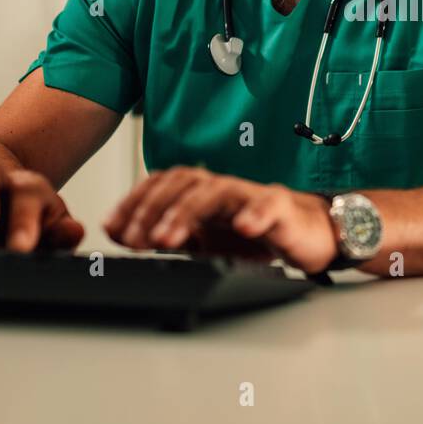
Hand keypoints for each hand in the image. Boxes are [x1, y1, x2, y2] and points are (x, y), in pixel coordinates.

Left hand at [103, 168, 335, 272]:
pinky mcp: (282, 207)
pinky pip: (268, 204)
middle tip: (136, 239)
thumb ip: (168, 235)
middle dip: (154, 209)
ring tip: (168, 239)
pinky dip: (254, 214)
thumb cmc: (257, 235)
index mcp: (202, 194)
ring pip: (218, 190)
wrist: (308, 235)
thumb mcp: (205, 241)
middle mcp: (223, 189)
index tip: (114, 228)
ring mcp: (251, 196)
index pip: (162, 184)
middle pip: (184, 182)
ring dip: (188, 213)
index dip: (135, 201)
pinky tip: (242, 228)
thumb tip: (123, 233)